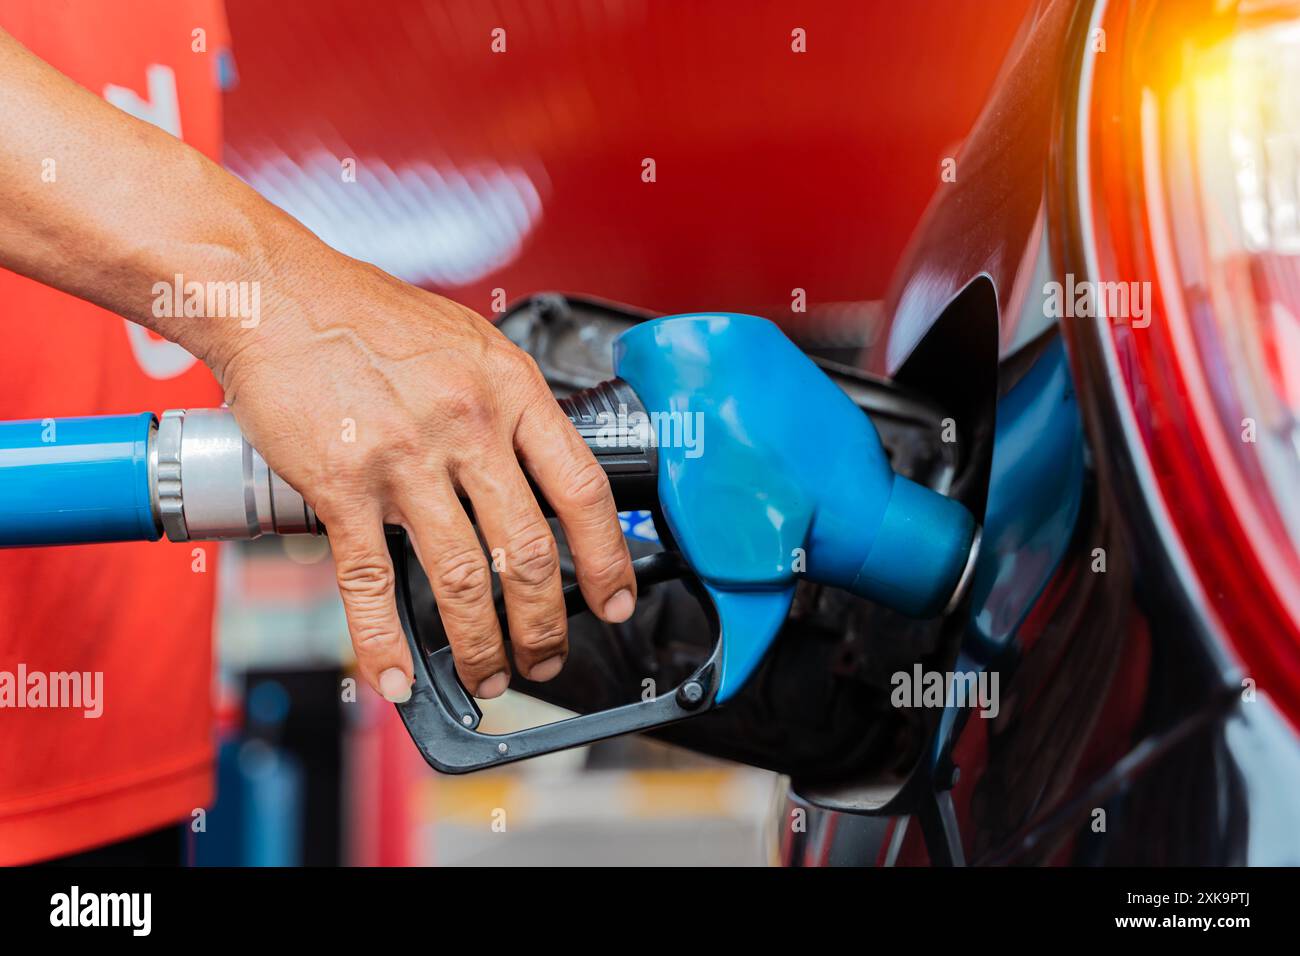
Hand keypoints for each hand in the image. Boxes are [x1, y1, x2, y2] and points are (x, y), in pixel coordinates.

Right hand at [203, 247, 636, 702]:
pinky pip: (370, 580)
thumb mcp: (470, 344)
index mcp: (509, 389)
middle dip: (545, 623)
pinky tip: (397, 676)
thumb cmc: (369, 315)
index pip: (582, 488)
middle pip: (527, 548)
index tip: (614, 599)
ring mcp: (404, 458)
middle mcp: (466, 425)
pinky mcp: (341, 485)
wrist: (275, 295)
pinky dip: (384, 641)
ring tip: (488, 675)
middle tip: (547, 657)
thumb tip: (541, 472)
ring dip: (481, 643)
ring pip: (462, 577)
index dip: (607, 558)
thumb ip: (508, 407)